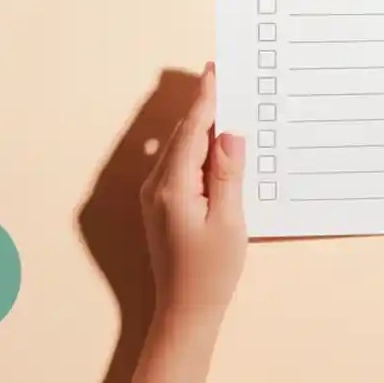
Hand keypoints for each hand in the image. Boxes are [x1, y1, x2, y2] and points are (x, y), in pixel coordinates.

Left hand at [140, 63, 246, 313]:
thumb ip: (227, 174)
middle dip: (202, 108)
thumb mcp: (229, 221)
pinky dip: (196, 150)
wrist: (186, 310)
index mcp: (173, 187)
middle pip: (182, 136)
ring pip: (178, 149)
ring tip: (222, 105)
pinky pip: (178, 165)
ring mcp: (154, 196)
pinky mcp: (160, 205)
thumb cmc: (211, 271)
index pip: (190, 132)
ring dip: (199, 128)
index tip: (212, 72)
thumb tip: (228, 134)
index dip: (204, 100)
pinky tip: (213, 146)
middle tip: (222, 79)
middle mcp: (156, 186)